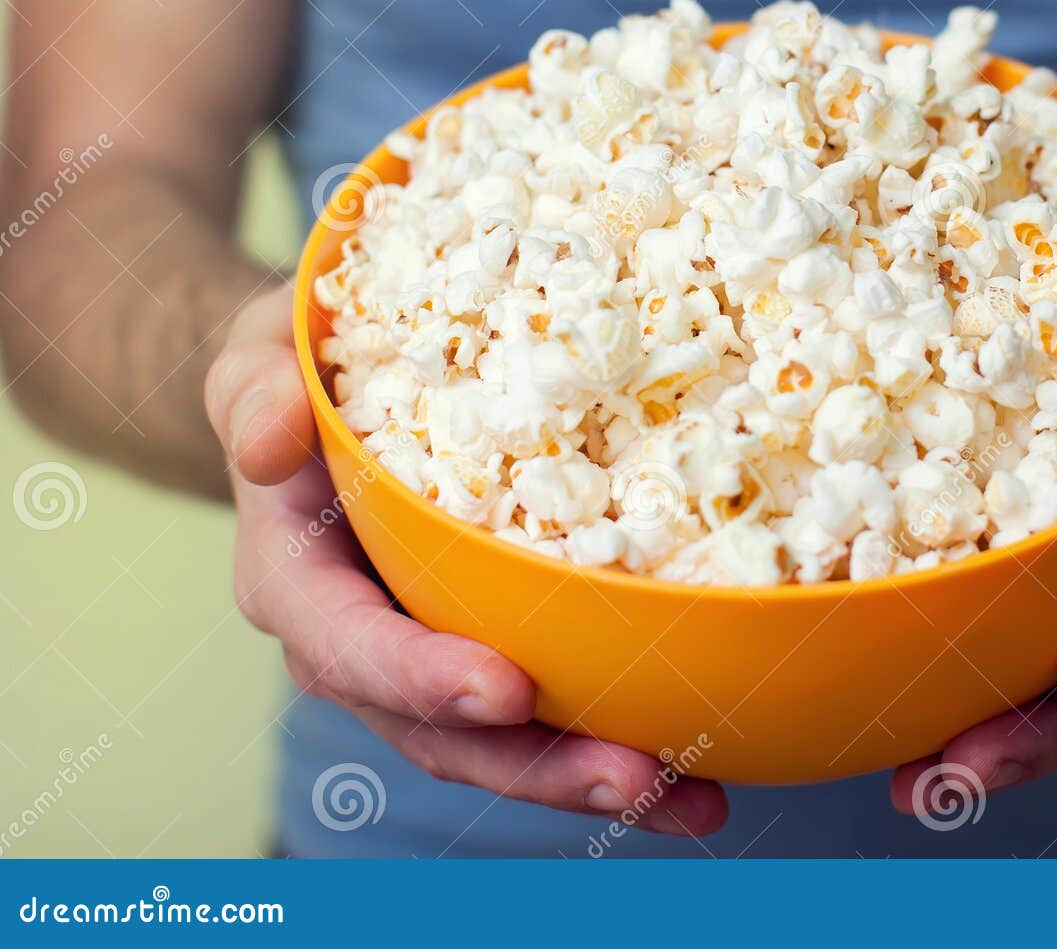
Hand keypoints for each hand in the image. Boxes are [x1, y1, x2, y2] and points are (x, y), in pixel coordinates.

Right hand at [204, 284, 727, 835]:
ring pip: (506, 741)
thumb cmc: (304, 362)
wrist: (335, 379)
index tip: (504, 688)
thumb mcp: (261, 355)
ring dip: (595, 775)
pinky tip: (705, 758)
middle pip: (442, 730)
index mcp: (298, 580)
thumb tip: (270, 439)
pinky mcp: (494, 642)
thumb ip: (254, 391)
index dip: (421, 678)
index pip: (347, 647)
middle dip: (538, 765)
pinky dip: (621, 731)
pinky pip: (552, 703)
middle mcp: (363, 639)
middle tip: (634, 779)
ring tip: (695, 799)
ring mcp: (432, 653)